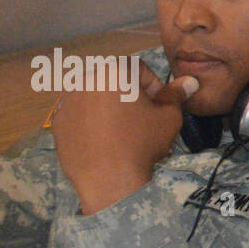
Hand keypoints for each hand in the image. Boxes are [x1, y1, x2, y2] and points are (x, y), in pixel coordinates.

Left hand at [51, 61, 198, 213]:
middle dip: (128, 94)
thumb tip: (191, 80)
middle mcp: (86, 77)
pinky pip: (78, 112)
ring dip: (107, 105)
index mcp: (114, 71)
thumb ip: (176, 96)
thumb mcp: (169, 118)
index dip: (153, 86)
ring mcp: (68, 98)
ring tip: (119, 131)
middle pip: (113, 79)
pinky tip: (101, 139)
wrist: (109, 179)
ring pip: (94, 94)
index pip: (139, 68)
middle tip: (139, 119)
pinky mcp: (58, 118)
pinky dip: (89, 120)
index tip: (157, 107)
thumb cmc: (142, 143)